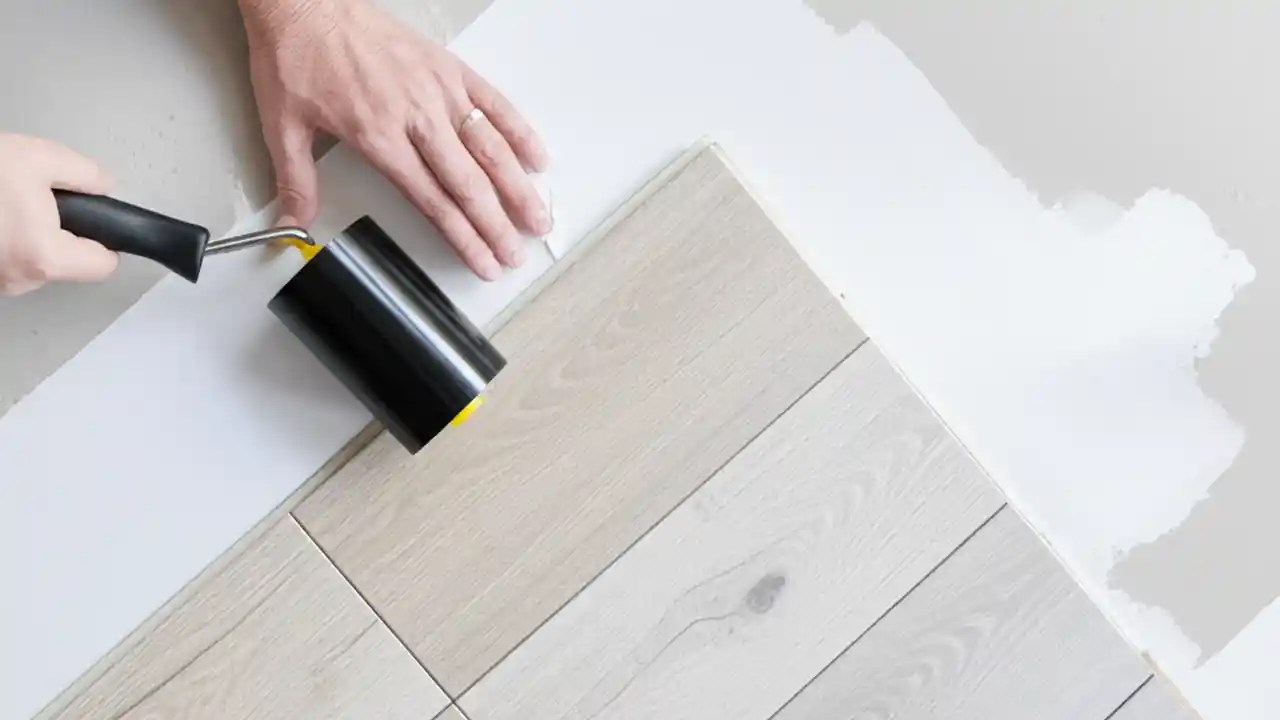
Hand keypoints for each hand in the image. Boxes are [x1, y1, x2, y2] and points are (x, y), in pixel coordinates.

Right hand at [0, 134, 115, 296]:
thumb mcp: (37, 157)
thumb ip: (83, 173)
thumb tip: (102, 186)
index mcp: (44, 256)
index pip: (103, 265)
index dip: (102, 239)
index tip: (91, 220)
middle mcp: (18, 280)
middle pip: (65, 263)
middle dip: (57, 232)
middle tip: (32, 199)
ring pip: (31, 262)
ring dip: (25, 236)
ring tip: (1, 203)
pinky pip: (3, 261)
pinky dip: (1, 242)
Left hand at [239, 0, 551, 280]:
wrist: (305, 3)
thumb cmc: (297, 58)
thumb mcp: (283, 125)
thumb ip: (296, 181)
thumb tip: (294, 225)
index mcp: (379, 136)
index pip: (433, 201)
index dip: (463, 238)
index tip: (483, 263)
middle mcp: (416, 116)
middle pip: (469, 183)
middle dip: (497, 226)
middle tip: (517, 256)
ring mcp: (438, 90)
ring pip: (489, 147)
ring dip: (518, 187)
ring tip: (537, 218)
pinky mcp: (448, 68)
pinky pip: (493, 103)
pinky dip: (518, 131)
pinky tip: (536, 158)